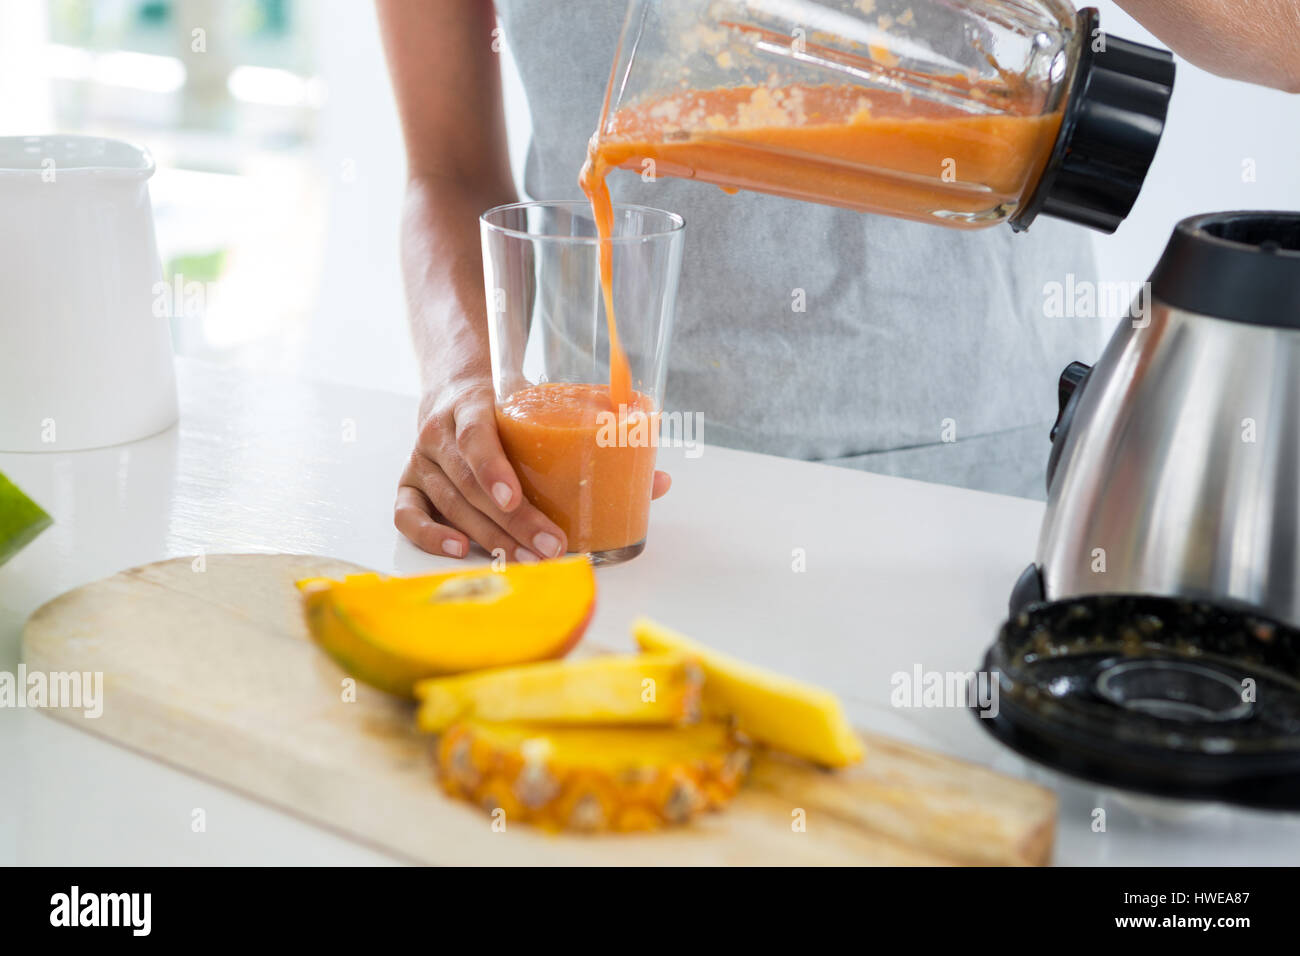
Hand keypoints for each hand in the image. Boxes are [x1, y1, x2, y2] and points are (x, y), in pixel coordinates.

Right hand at [395, 380, 673, 559]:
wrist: (455, 386)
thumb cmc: (506, 404)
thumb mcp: (544, 404)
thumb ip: (593, 438)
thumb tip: (657, 482)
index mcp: (470, 404)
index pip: (476, 436)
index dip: (494, 470)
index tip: (515, 498)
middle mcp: (438, 433)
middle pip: (471, 484)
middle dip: (512, 521)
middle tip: (549, 546)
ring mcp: (421, 461)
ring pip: (450, 505)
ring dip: (489, 537)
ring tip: (526, 558)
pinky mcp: (410, 484)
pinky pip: (407, 515)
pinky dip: (429, 536)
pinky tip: (460, 550)